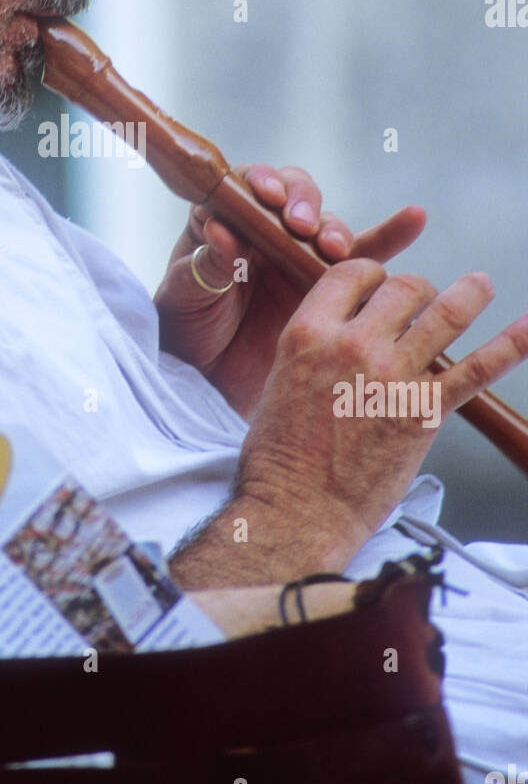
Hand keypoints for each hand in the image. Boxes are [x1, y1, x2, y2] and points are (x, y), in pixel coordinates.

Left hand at [153, 162, 425, 415]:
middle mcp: (267, 230)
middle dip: (302, 204)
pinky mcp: (330, 286)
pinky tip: (414, 218)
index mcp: (225, 222)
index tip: (268, 196)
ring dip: (334, 230)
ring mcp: (300, 256)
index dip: (261, 182)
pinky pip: (365, 257)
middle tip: (302, 226)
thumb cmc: (186, 331)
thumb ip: (204, 266)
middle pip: (295, 198)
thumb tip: (221, 232)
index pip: (248, 185)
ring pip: (328, 228)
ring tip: (332, 247)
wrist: (209, 383)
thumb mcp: (185, 298)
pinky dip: (392, 235)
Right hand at [236, 258, 527, 561]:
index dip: (373, 274)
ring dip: (469, 294)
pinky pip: (476, 369)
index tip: (380, 283)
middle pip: (402, 288)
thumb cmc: (280, 455)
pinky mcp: (424, 411)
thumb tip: (343, 336)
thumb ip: (315, 348)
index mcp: (309, 334)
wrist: (296, 509)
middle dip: (417, 289)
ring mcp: (392, 376)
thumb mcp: (280, 380)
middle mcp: (353, 346)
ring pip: (444, 314)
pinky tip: (527, 327)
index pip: (352, 273)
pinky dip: (510, 345)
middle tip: (424, 300)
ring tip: (480, 285)